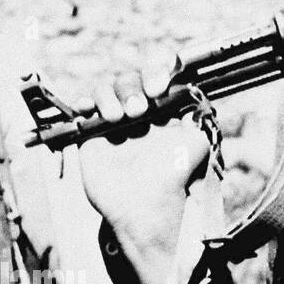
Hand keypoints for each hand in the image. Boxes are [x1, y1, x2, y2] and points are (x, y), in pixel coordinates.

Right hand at [76, 57, 209, 283]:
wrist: (147, 208)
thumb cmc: (173, 179)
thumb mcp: (197, 145)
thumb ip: (200, 120)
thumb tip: (201, 100)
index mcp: (163, 112)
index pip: (155, 80)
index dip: (155, 76)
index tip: (157, 88)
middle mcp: (138, 115)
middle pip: (129, 81)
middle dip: (132, 88)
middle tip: (138, 110)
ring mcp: (114, 124)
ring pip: (105, 90)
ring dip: (110, 96)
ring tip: (120, 118)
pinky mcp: (91, 137)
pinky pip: (83, 110)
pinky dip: (85, 104)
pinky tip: (92, 112)